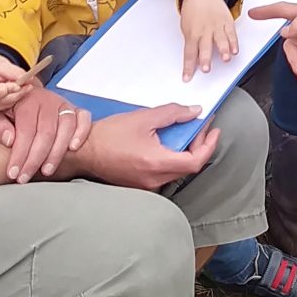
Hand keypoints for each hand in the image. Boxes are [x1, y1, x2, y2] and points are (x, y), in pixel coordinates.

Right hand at [0, 51, 31, 111]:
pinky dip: (13, 99)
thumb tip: (28, 79)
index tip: (18, 83)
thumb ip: (15, 72)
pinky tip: (14, 91)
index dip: (9, 89)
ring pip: (7, 104)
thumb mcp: (2, 64)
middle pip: (4, 100)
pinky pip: (6, 106)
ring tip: (21, 85)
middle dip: (18, 92)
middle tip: (28, 84)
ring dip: (17, 95)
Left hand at [0, 86, 91, 183]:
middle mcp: (48, 101)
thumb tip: (9, 140)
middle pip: (46, 132)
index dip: (20, 154)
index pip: (25, 130)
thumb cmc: (13, 110)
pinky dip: (82, 133)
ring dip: (57, 152)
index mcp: (28, 101)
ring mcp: (65, 105)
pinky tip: (73, 148)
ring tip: (46, 171)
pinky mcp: (77, 110)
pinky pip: (84, 119)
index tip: (14, 173)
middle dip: (35, 159)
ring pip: (66, 128)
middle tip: (26, 177)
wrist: (29, 96)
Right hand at [68, 104, 220, 189]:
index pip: (195, 161)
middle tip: (198, 126)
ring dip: (185, 151)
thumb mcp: (144, 117)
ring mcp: (147, 184)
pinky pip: (164, 172)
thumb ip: (173, 114)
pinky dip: (171, 157)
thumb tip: (194, 112)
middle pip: (188, 166)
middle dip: (198, 145)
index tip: (213, 131)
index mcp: (157, 163)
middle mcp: (154, 179)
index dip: (209, 146)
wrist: (83, 150)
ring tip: (183, 132)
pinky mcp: (141, 183)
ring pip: (177, 169)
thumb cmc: (108, 135)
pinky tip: (167, 143)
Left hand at [179, 0, 238, 80]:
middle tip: (206, 69)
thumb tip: (194, 61)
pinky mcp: (227, 22)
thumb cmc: (193, 12)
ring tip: (225, 59)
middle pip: (204, 47)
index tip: (187, 78)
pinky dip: (234, 42)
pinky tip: (235, 50)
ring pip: (220, 40)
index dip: (188, 67)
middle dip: (205, 58)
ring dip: (223, 50)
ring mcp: (216, 26)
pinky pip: (231, 34)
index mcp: (192, 33)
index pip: (189, 53)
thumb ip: (192, 44)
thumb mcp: (187, 28)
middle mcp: (204, 31)